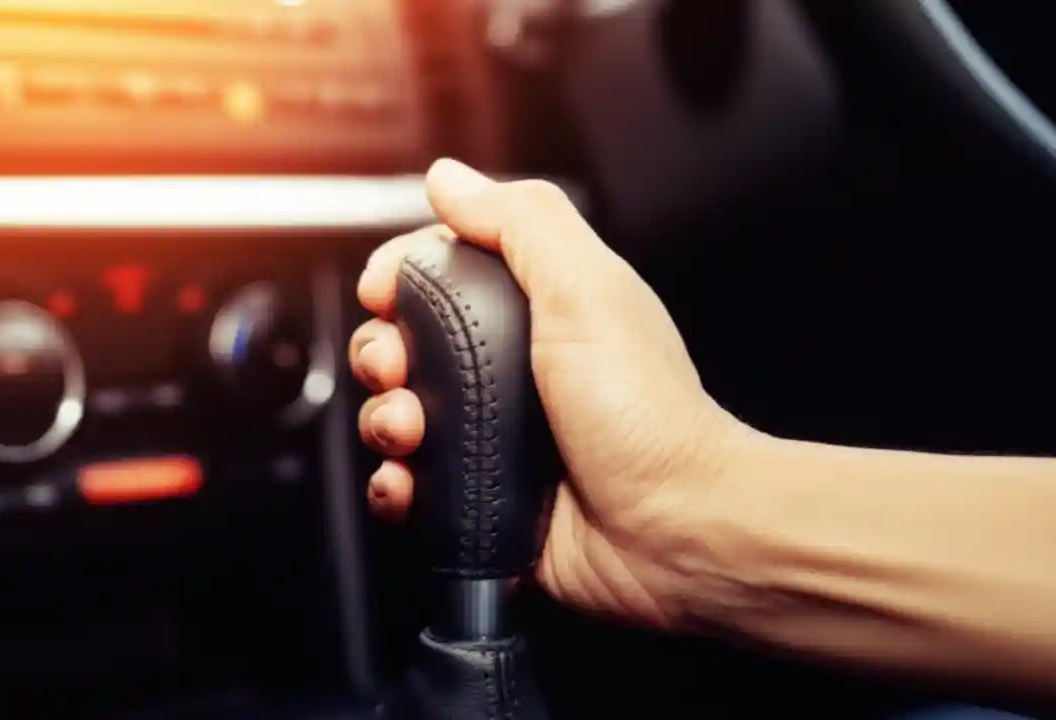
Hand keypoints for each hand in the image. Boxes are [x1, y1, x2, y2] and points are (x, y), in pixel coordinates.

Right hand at [351, 159, 755, 629]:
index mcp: (536, 311)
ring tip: (407, 434)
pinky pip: (414, 489)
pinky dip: (395, 487)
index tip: (382, 292)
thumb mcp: (585, 289)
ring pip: (399, 417)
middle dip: (381, 354)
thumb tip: (450, 178)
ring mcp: (496, 438)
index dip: (399, 277)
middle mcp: (513, 371)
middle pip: (406, 345)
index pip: (442, 274)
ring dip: (382, 422)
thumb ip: (520, 222)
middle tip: (396, 369)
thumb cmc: (646, 411)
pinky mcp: (484, 499)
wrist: (675, 527)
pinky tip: (407, 484)